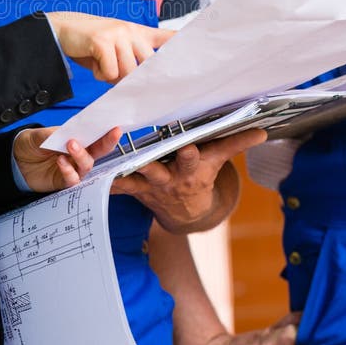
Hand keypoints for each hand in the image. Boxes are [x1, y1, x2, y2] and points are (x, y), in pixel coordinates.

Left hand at [13, 125, 121, 191]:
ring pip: (87, 165)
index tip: (115, 127)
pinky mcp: (63, 182)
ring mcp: (72, 168)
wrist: (15, 160)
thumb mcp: (40, 134)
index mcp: (76, 138)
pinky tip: (60, 161)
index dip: (107, 132)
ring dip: (82, 155)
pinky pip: (72, 179)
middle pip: (98, 151)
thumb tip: (70, 135)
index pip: (95, 135)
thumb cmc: (30, 144)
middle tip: (112, 134)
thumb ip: (55, 135)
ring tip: (70, 145)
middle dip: (107, 143)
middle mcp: (78, 154)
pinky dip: (68, 171)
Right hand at [47, 12, 172, 81]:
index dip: (182, 43)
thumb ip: (133, 60)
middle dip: (135, 79)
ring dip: (113, 77)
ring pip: (127, 72)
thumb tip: (144, 84)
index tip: (197, 51)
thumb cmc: (92, 46)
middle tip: (118, 74)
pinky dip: (100, 74)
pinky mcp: (102, 40)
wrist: (62, 31)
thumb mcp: (117, 47)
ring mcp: (118, 33)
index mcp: (138, 32)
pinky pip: (109, 72)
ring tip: (102, 64)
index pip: (166, 37)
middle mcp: (132, 30)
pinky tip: (93, 61)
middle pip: (146, 66)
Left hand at [111, 128, 266, 232]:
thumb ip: (237, 143)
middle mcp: (168, 178)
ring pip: (132, 177)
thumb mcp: (219, 161)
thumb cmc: (203, 176)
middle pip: (158, 170)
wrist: (189, 213)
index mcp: (191, 169)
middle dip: (150, 164)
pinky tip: (83, 176)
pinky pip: (116, 186)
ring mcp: (149, 185)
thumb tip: (262, 131)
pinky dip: (101, 182)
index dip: (189, 155)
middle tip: (134, 157)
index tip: (186, 147)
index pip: (192, 160)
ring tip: (100, 163)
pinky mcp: (134, 189)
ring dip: (117, 170)